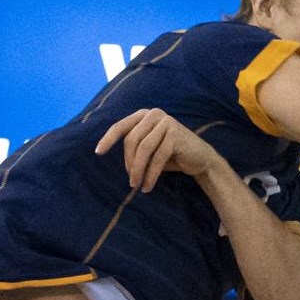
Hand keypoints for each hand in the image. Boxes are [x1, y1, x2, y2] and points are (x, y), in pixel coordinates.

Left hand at [93, 108, 224, 191]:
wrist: (201, 159)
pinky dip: (151, 173)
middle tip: (131, 181)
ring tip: (137, 185)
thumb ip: (135, 146)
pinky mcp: (175, 134)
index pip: (121, 126)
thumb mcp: (150, 148)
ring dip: (138, 170)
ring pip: (144, 149)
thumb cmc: (172, 155)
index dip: (108, 139)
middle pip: (132, 140)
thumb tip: (109, 154)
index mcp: (144, 115)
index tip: (98, 152)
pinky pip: (158, 157)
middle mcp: (154, 114)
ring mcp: (166, 122)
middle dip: (129, 163)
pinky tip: (148, 185)